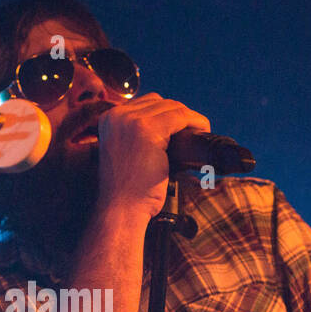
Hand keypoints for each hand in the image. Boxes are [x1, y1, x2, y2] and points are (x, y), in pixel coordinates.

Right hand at [95, 93, 209, 219]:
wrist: (120, 209)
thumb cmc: (127, 190)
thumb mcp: (126, 154)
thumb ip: (139, 136)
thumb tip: (172, 127)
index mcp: (108, 119)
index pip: (145, 104)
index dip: (167, 114)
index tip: (181, 128)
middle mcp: (117, 116)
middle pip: (159, 102)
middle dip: (179, 115)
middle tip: (192, 131)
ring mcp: (131, 121)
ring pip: (171, 107)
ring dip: (189, 118)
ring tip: (198, 132)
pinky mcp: (147, 131)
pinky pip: (180, 116)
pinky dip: (195, 121)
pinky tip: (202, 130)